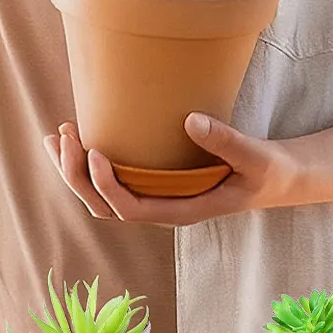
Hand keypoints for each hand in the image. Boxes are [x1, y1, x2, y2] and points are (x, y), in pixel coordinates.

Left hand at [45, 114, 303, 224]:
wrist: (275, 178)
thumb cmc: (266, 171)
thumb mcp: (254, 157)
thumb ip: (226, 142)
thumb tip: (190, 121)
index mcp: (181, 211)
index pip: (130, 210)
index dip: (106, 185)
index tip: (95, 151)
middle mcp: (160, 209)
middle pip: (103, 206)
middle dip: (76, 174)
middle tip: (65, 134)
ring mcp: (153, 198)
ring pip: (99, 197)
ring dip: (72, 169)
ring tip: (56, 135)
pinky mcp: (151, 183)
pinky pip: (109, 181)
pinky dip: (85, 163)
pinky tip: (75, 137)